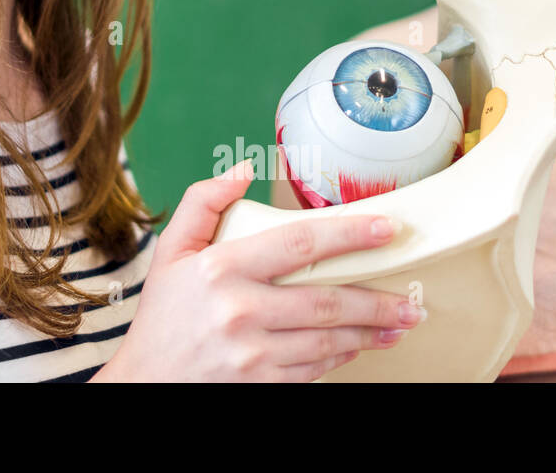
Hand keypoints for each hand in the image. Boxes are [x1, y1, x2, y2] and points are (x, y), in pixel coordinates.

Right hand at [92, 161, 425, 381]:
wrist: (144, 384)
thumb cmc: (162, 319)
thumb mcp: (170, 253)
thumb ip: (202, 203)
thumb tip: (243, 170)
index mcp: (222, 269)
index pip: (299, 243)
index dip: (350, 234)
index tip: (387, 229)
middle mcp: (240, 311)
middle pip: (327, 301)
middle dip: (378, 300)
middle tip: (411, 298)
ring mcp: (252, 353)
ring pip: (329, 339)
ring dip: (371, 332)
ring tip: (399, 322)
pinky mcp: (261, 384)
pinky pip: (315, 368)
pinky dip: (342, 356)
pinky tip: (359, 345)